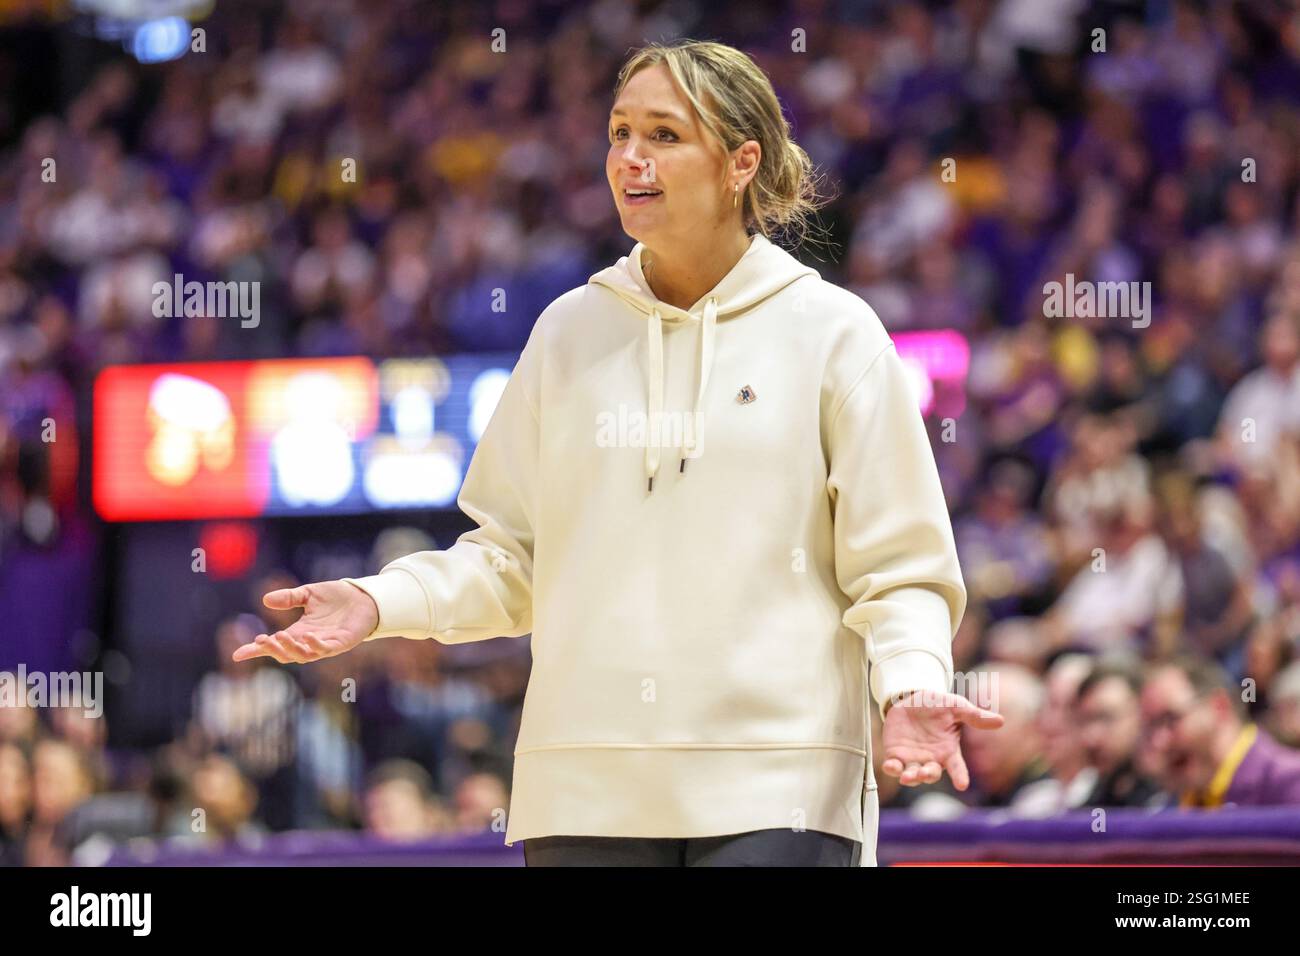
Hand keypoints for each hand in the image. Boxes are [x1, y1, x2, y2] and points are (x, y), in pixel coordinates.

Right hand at [231, 581, 379, 663]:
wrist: (365, 596)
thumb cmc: (337, 597)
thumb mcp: (309, 594)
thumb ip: (290, 598)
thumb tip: (266, 600)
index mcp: (299, 632)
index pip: (274, 644)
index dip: (256, 650)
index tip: (238, 654)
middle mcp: (310, 641)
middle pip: (286, 654)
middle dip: (273, 649)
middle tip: (262, 640)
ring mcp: (326, 644)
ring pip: (304, 655)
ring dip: (291, 648)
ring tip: (280, 636)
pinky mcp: (341, 643)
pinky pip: (326, 649)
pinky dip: (315, 645)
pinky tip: (307, 636)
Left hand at [881, 690, 1002, 789]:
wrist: (912, 699)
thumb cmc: (938, 705)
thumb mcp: (956, 707)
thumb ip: (974, 716)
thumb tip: (1000, 720)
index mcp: (948, 751)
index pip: (956, 767)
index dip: (960, 776)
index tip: (962, 784)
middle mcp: (931, 759)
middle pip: (931, 774)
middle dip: (928, 775)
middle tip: (925, 774)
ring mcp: (912, 759)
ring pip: (912, 775)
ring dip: (910, 777)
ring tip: (907, 777)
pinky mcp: (895, 755)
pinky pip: (893, 766)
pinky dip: (891, 768)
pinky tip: (890, 766)